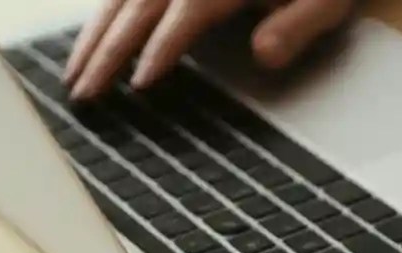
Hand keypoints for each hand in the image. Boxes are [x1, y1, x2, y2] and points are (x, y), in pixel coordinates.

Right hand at [64, 0, 356, 99]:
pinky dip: (104, 14)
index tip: (138, 85)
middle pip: (136, 7)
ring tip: (73, 76)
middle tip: (83, 95)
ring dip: (94, 36)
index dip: (159, 50)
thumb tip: (264, 56)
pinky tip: (90, 41)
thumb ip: (297, 26)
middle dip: (107, 52)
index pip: (181, 17)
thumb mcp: (327, 0)